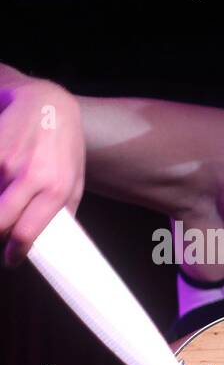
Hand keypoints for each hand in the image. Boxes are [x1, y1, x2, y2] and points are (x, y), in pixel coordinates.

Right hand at [0, 79, 85, 266]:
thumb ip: (65, 212)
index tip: (11, 260)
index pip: (26, 233)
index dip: (15, 252)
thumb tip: (63, 247)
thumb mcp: (75, 181)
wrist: (47, 105)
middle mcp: (30, 176)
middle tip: (1, 237)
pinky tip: (1, 184)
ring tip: (4, 205)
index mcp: (55, 189)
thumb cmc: (63, 148)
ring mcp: (5, 161)